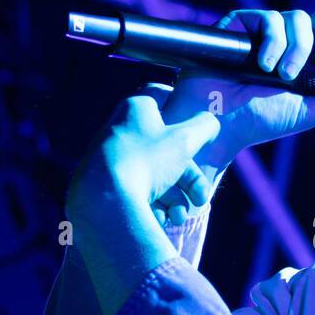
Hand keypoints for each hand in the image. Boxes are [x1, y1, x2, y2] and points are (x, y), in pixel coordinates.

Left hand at [65, 94, 220, 235]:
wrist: (104, 201)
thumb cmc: (147, 161)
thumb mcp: (184, 139)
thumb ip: (204, 126)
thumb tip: (211, 122)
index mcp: (136, 109)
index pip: (162, 95)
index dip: (183, 108)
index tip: (197, 127)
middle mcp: (121, 130)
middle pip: (166, 150)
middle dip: (188, 180)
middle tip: (200, 199)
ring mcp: (111, 158)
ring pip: (154, 175)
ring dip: (174, 199)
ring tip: (178, 217)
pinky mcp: (103, 185)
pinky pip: (136, 191)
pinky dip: (152, 205)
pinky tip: (159, 219)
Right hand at [161, 8, 314, 167]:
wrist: (220, 123)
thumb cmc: (261, 120)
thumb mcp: (309, 113)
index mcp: (310, 60)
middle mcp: (292, 42)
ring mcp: (267, 32)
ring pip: (298, 18)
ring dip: (297, 48)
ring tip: (283, 76)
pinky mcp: (244, 24)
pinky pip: (269, 19)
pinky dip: (274, 42)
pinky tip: (265, 65)